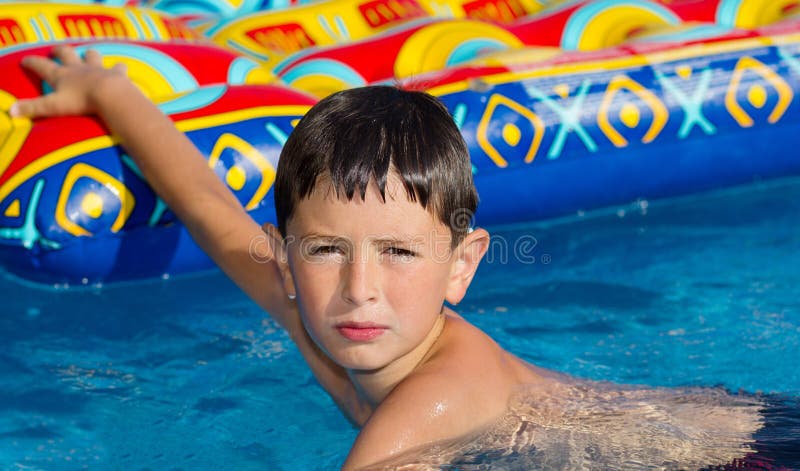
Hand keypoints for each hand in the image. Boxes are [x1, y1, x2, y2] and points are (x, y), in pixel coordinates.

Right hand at [11, 45, 128, 118]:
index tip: (25, 60)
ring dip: (89, 54)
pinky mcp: (116, 74)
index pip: (42, 66)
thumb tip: (11, 111)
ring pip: (92, 55)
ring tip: (88, 55)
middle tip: (55, 50)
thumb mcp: (53, 106)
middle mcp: (79, 68)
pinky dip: (119, 68)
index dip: (32, 62)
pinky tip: (120, 68)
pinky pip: (118, 67)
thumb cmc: (81, 101)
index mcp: (62, 75)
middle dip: (59, 51)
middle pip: (66, 53)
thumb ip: (33, 108)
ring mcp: (99, 69)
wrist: (110, 95)